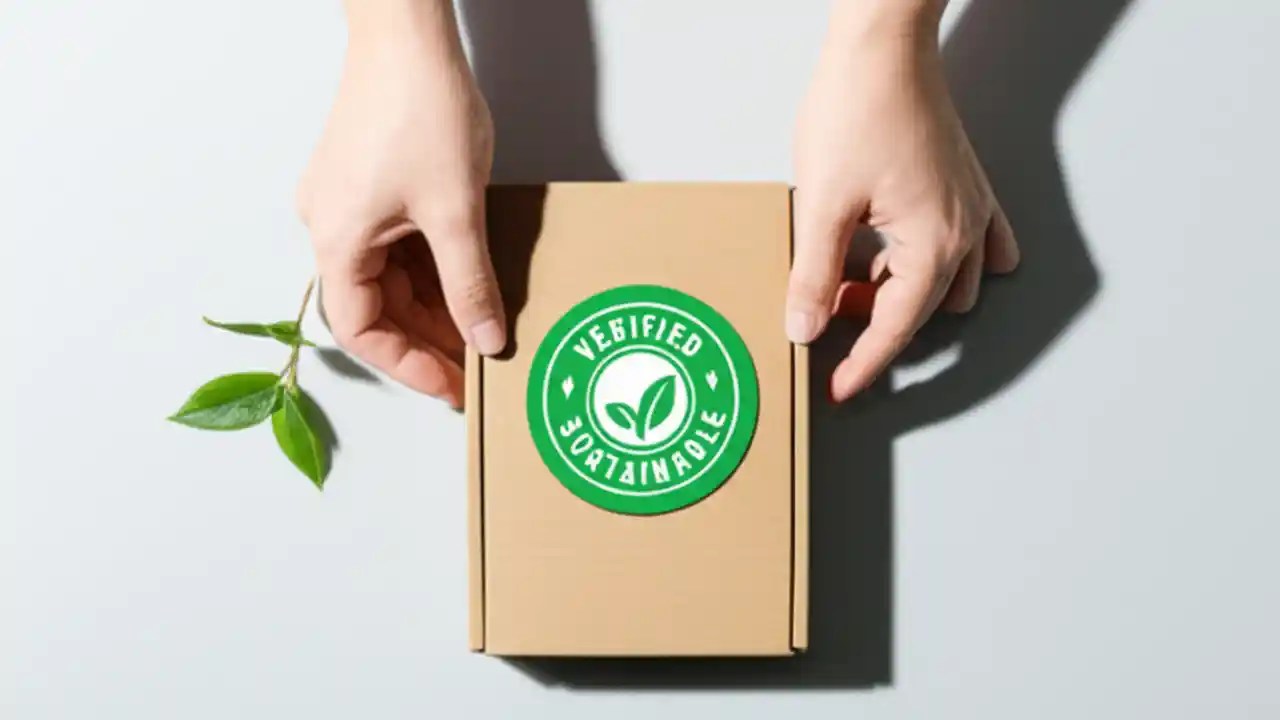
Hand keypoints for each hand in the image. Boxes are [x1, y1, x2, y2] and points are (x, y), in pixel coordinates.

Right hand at [297, 2, 502, 405]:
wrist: (406, 33)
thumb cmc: (419, 107)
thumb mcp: (456, 211)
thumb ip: (469, 283)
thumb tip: (485, 338)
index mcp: (335, 239)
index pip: (362, 330)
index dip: (407, 365)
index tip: (452, 385)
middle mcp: (330, 224)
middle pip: (376, 305)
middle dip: (428, 337)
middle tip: (476, 366)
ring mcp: (347, 202)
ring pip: (389, 275)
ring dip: (432, 303)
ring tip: (480, 329)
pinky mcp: (367, 181)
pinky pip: (395, 243)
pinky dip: (429, 267)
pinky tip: (467, 281)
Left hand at [788, 2, 1019, 401]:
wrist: (883, 45)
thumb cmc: (855, 110)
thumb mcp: (822, 202)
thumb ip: (813, 274)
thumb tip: (805, 329)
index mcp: (932, 244)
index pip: (896, 327)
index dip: (864, 364)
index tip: (838, 389)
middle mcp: (964, 232)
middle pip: (925, 309)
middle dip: (876, 323)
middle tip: (825, 315)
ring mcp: (972, 206)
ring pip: (948, 281)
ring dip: (904, 292)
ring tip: (851, 277)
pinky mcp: (965, 184)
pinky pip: (975, 243)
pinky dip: (944, 263)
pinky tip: (907, 257)